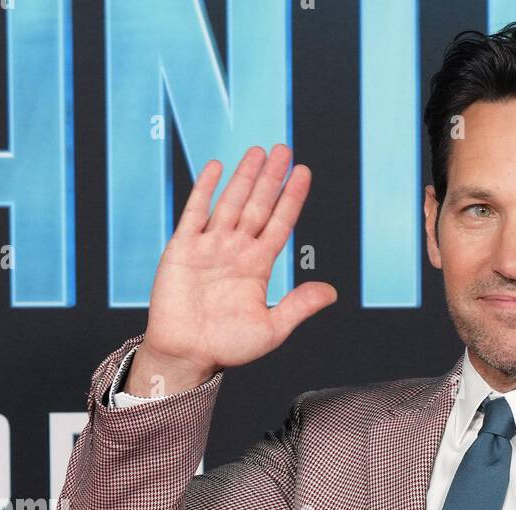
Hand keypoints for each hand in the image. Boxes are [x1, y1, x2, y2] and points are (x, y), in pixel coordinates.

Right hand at [127, 144, 337, 394]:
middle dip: (271, 178)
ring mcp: (210, 246)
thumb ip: (299, 306)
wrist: (187, 354)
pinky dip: (204, 189)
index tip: (303, 173)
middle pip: (258, 205)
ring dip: (244, 177)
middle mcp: (236, 251)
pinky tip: (216, 167)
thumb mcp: (272, 329)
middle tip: (284, 149)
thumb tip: (332, 292)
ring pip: (230, 202)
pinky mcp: (183, 247)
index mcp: (258, 267)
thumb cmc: (228, 346)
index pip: (279, 223)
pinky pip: (195, 212)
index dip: (291, 198)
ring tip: (258, 152)